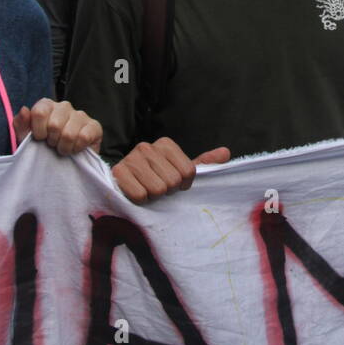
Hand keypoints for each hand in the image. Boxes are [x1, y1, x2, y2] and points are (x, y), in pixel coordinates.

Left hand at [13, 99, 100, 155]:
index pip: (39, 112)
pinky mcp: (94, 126)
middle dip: (52, 141)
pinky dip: (77, 148)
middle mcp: (64, 106)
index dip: (38, 131)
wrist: (63, 164)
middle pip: (54, 124)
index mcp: (47, 105)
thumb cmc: (42, 147)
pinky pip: (84, 137)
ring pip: (69, 133)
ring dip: (64, 147)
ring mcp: (81, 115)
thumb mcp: (25, 138)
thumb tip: (24, 110)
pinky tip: (75, 148)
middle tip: (53, 145)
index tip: (40, 139)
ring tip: (63, 149)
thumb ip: (21, 124)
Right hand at [111, 138, 230, 203]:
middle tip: (158, 188)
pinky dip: (140, 200)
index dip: (184, 184)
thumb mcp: (181, 171)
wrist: (125, 184)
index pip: (188, 172)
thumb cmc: (158, 178)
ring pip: (157, 190)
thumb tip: (225, 152)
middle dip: (167, 191)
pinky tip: (135, 192)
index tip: (175, 184)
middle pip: (173, 182)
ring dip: (153, 197)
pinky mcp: (117, 173)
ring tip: (147, 190)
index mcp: (166, 144)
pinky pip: (140, 195)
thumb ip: (204, 163)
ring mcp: (131, 158)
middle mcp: (147, 147)